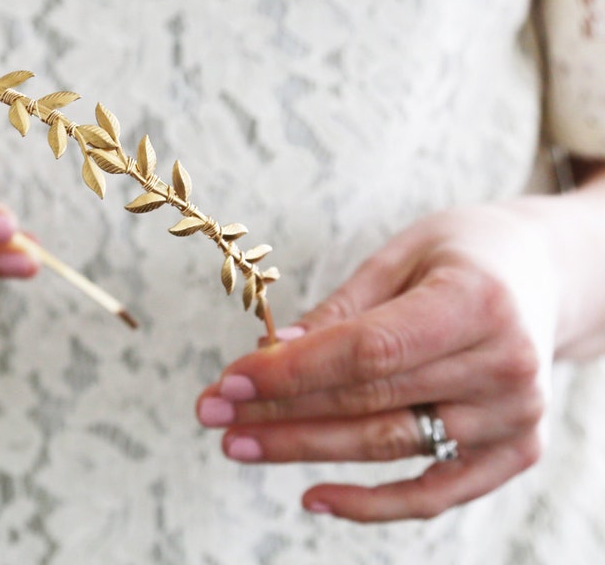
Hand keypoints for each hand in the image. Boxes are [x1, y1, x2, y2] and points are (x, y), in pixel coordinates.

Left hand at [196, 201, 564, 521]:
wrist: (544, 276)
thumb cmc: (464, 253)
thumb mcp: (402, 255)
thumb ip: (343, 309)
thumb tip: (274, 353)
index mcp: (476, 301)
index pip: (368, 350)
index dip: (293, 371)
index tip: (229, 380)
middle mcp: (504, 366)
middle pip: (369, 402)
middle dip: (280, 411)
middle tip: (213, 412)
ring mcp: (516, 417)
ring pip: (389, 448)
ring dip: (306, 450)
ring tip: (239, 442)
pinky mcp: (516, 451)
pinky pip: (436, 491)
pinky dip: (373, 504)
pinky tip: (312, 496)